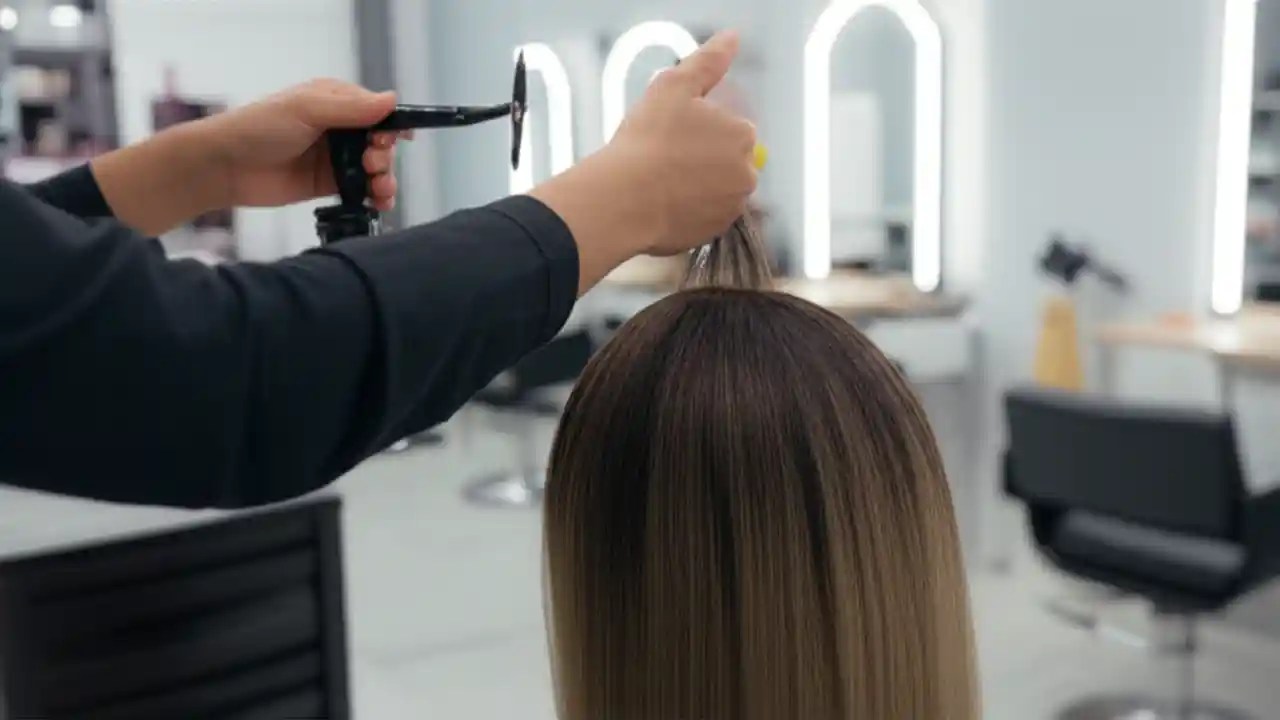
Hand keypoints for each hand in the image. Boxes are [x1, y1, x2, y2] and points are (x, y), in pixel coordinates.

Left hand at [204, 79, 409, 211]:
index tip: (395, 140)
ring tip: (379, 189)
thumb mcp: (306, 109)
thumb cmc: (260, 128)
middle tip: (372, 164)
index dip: (391, 126)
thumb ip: (351, 107)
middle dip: (385, 155)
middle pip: (381, 142)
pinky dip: (376, 197)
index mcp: (335, 101)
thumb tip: (392, 99)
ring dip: (385, 178)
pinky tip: (379, 202)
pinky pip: (362, 190)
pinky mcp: (329, 185)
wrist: (225, 167)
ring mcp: (335, 157)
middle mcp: (339, 128)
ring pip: (375, 168)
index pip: (377, 111)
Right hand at [529, 31, 755, 293]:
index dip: (696, 130)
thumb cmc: (647, 139)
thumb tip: (732, 38)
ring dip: (695, 185)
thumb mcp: (674, 85)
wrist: (624, 199)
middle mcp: (747, 173)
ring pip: (715, 189)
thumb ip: (708, 61)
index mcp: (742, 135)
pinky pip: (704, 216)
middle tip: (663, 160)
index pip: (726, 128)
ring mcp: (732, 207)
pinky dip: (688, 211)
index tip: (670, 136)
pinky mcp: (714, 233)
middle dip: (700, 159)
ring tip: (660, 182)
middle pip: (724, 161)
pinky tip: (662, 204)